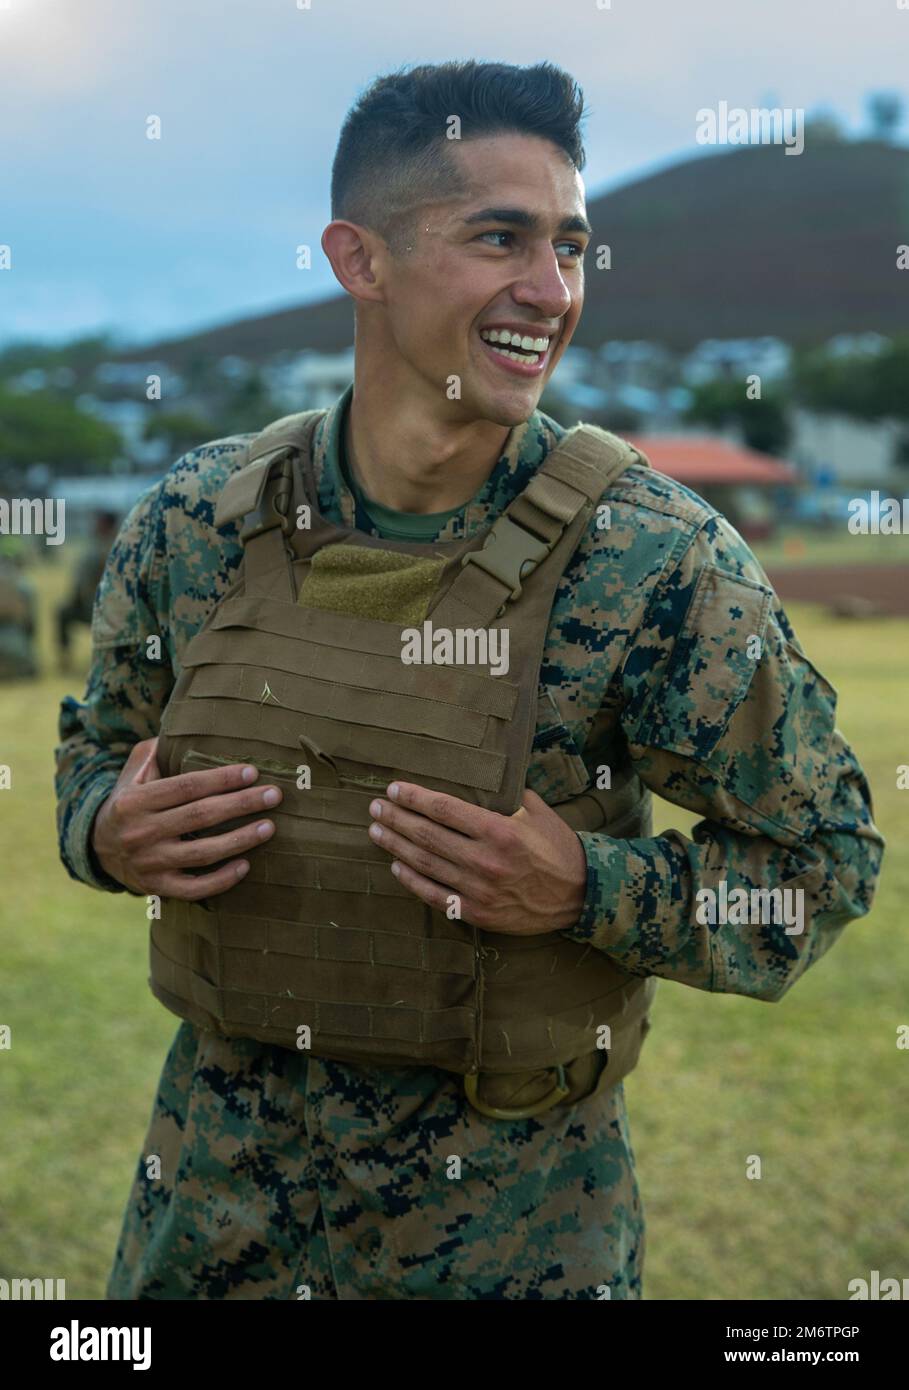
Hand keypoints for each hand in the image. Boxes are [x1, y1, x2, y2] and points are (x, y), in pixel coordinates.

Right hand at [91, 737, 282, 899]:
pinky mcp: (157, 887)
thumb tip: (185, 729)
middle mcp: (140, 832)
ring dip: (239, 840)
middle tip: (273, 796)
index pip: (186, 787)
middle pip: (199, 816)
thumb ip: (156, 751)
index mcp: (135, 800)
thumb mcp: (132, 772)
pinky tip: (246, 866)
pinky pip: (193, 888)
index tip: (252, 772)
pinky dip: (221, 880)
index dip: (221, 779)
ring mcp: (149, 863)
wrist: (98, 848)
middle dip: (241, 804)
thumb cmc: (129, 801)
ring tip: (269, 828)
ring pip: (201, 853)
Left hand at [367, 782, 588, 934]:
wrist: (581, 897)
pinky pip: (435, 895)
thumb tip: (481, 775)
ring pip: (426, 863)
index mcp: (500, 830)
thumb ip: (507, 794)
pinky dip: (412, 880)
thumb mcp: (539, 812)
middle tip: (375, 807)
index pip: (444, 809)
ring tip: (376, 831)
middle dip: (396, 818)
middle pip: (428, 835)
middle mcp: (485, 860)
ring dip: (396, 846)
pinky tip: (396, 865)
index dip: (415, 797)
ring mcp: (479, 890)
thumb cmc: (559, 849)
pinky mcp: (478, 913)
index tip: (394, 788)